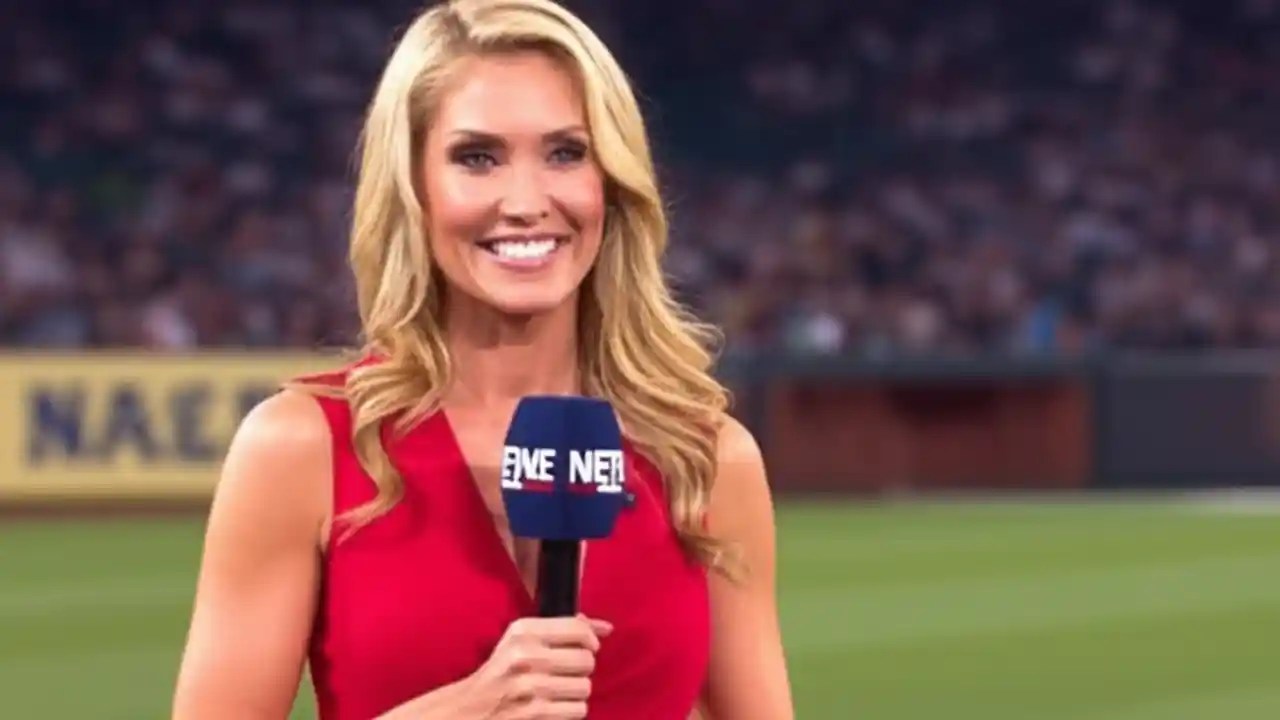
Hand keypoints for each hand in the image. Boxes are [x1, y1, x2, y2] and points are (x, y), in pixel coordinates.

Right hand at [469, 614, 613, 718]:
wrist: (470, 710)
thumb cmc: (501, 673)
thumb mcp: (521, 641)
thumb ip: (564, 629)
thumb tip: (606, 628)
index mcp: (523, 632)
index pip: (577, 629)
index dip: (590, 640)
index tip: (587, 647)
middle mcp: (527, 656)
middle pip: (586, 660)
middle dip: (581, 669)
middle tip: (565, 673)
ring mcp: (531, 687)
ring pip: (585, 687)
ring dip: (576, 692)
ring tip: (558, 692)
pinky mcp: (536, 714)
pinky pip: (577, 710)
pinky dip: (570, 711)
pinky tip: (554, 707)